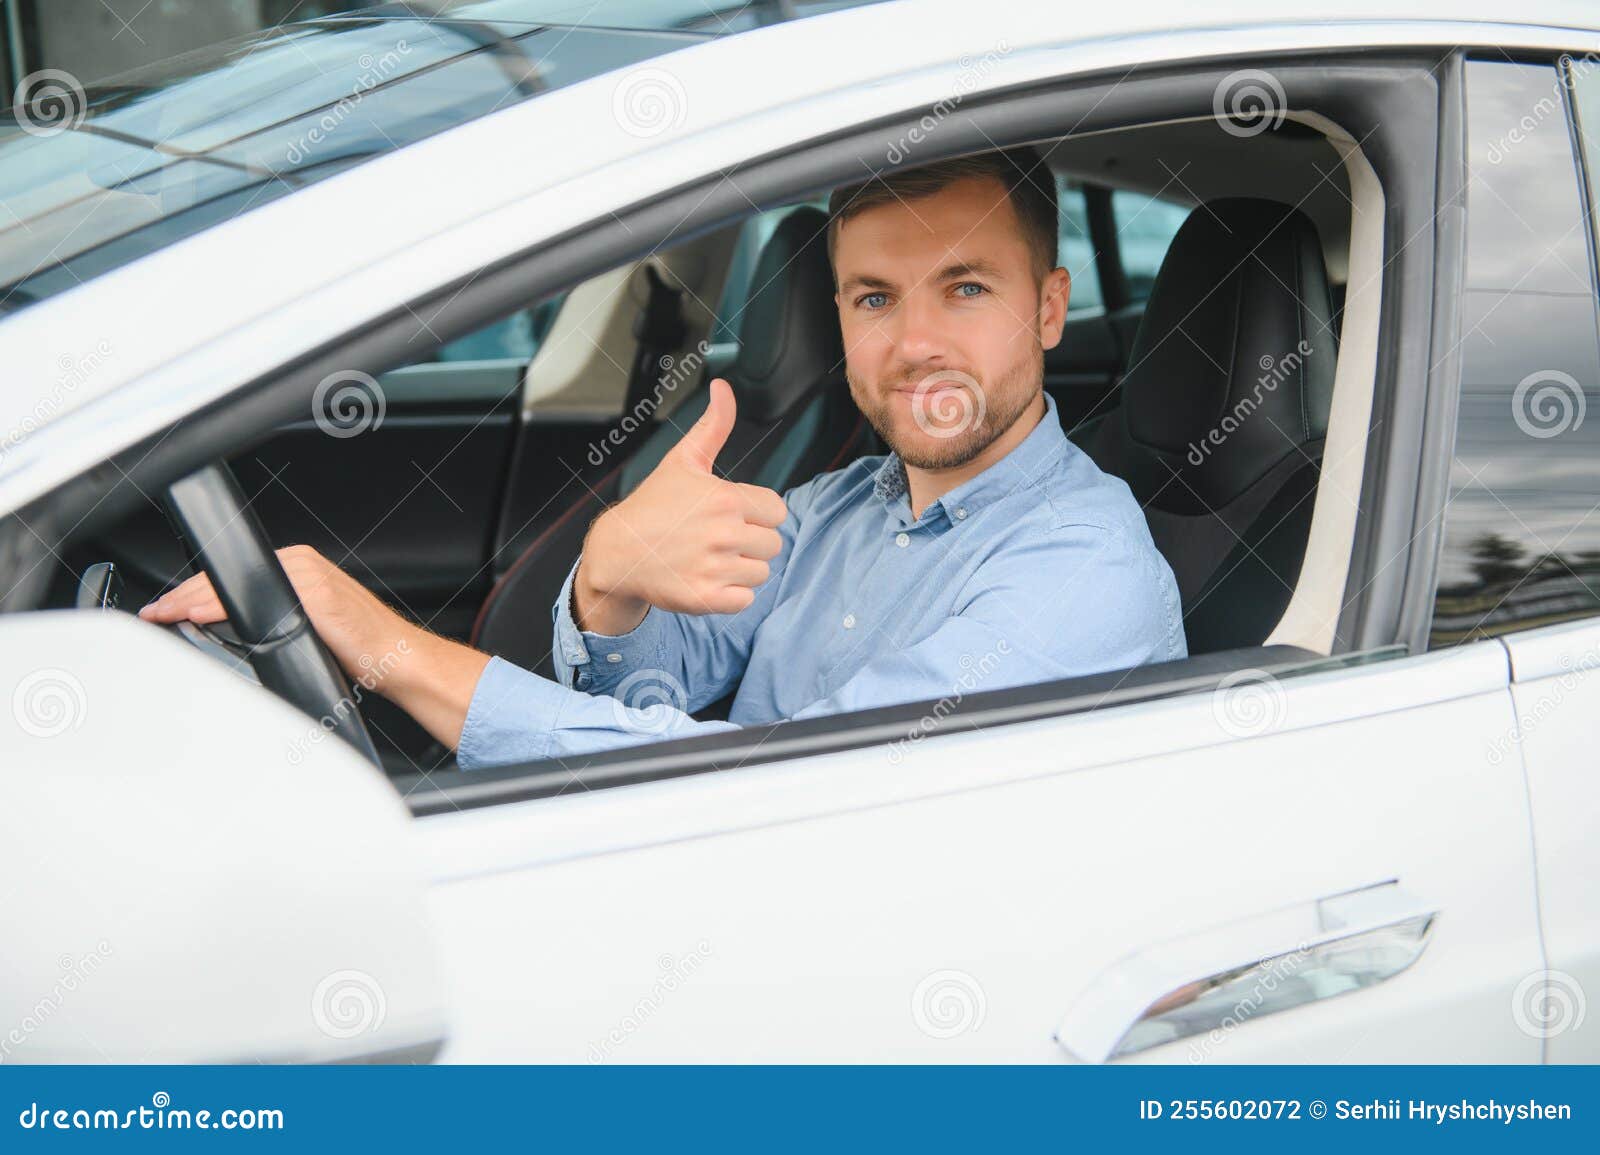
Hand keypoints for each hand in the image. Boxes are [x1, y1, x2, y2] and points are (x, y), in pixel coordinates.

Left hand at [138, 544, 414, 691]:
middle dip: (183, 595)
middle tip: (155, 612)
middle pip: (227, 576)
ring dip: (192, 600)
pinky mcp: (314, 594)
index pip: (233, 575)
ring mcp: (307, 576)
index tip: (167, 606)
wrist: (399, 656)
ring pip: (235, 585)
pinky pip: (255, 600)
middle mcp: (300, 563)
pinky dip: (221, 608)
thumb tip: (235, 630)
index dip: (194, 590)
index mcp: (298, 566)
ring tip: (164, 614)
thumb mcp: (310, 625)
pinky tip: (197, 616)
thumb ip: (277, 616)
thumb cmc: (361, 647)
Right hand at [575, 378, 787, 632]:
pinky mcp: (707, 598)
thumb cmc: (653, 506)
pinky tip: (706, 578)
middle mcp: (723, 533)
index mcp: (726, 499)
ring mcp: (715, 568)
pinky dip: (730, 595)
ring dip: (740, 569)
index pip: (776, 511)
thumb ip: (714, 425)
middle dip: (749, 542)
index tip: (729, 515)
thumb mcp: (683, 461)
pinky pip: (746, 600)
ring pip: (761, 573)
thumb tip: (723, 387)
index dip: (756, 514)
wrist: (617, 552)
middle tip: (714, 538)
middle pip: (772, 544)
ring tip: (709, 558)